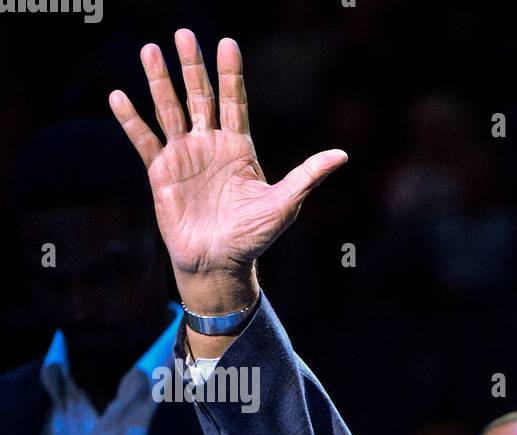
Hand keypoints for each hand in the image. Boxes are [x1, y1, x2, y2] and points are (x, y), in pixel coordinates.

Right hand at [108, 28, 346, 312]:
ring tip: (150, 50)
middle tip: (185, 34)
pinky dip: (131, 119)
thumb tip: (342, 155)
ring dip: (160, 81)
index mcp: (239, 148)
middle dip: (193, 66)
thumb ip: (308, 176)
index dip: (231, 74)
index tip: (228, 44)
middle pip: (200, 96)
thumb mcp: (285, 204)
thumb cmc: (254, 237)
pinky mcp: (161, 172)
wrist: (220, 263)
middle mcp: (210, 145)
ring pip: (169, 109)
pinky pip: (144, 140)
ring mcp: (184, 156)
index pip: (234, 102)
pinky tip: (118, 96)